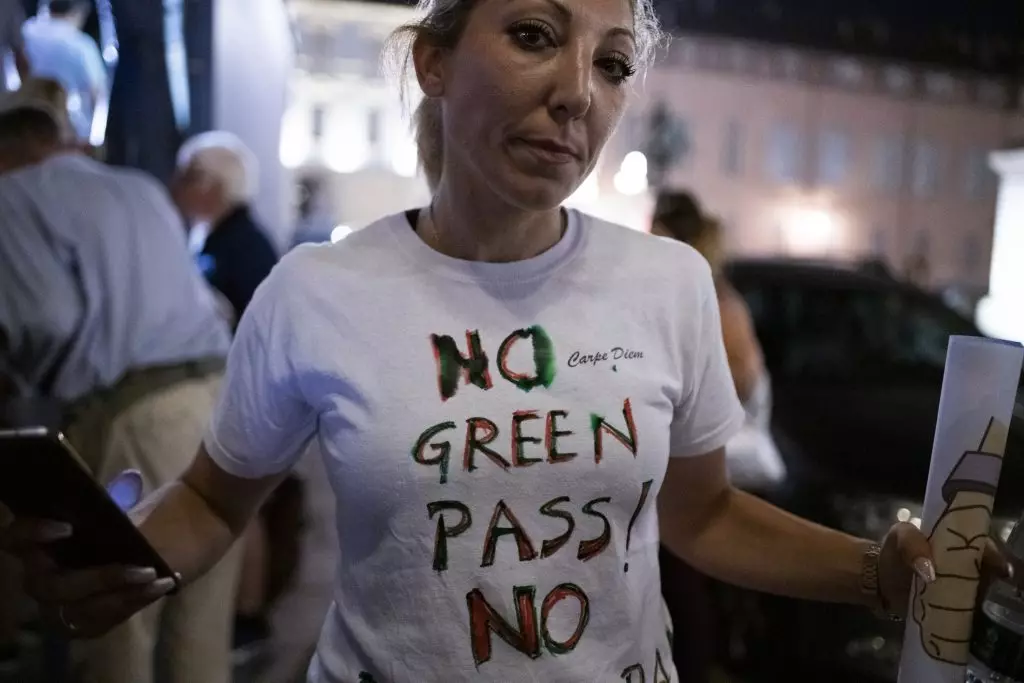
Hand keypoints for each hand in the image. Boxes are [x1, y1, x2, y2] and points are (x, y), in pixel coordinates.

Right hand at [0, 470, 177, 637]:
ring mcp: (60, 604)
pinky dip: (132, 603)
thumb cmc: (123, 524)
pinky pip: (100, 622)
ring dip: (121, 595)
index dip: (31, 533)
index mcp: (40, 543)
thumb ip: (119, 496)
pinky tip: (162, 586)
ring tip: (156, 577)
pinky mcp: (83, 623)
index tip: (68, 527)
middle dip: (98, 579)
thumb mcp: (120, 508)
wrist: (152, 547)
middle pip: (49, 587)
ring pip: (78, 610)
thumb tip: (130, 479)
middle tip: (142, 568)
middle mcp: (42, 577)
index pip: (13, 539)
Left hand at [878, 520, 1016, 663]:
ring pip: (979, 591)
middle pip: (987, 569)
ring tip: (966, 599)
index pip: (983, 544)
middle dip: (986, 577)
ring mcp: (960, 586)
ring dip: (976, 596)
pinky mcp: (954, 606)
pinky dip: (966, 612)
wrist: (879, 579)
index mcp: (956, 540)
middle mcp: (964, 563)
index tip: (993, 564)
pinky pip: (967, 609)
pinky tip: (962, 614)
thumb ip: (911, 544)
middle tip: (978, 584)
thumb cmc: (894, 552)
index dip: (992, 553)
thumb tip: (930, 571)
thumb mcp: (900, 536)